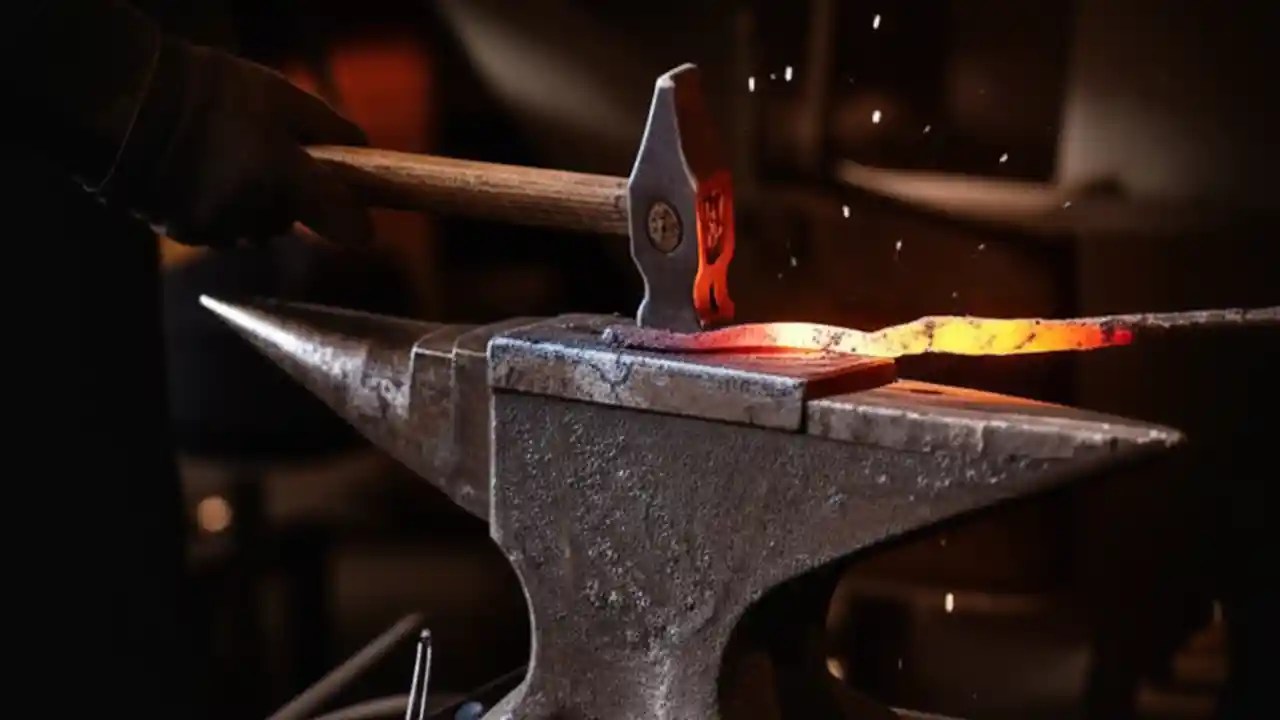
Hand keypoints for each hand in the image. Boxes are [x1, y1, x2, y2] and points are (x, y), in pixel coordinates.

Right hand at [101, 38, 373, 247]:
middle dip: (287, 199)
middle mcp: (258, 216)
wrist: (128, 106)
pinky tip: (200, 176)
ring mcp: (221, 229)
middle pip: (290, 221)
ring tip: (228, 162)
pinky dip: (218, 210)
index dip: (354, 224)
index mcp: (287, 181)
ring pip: (253, 229)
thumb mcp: (281, 95)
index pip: (343, 223)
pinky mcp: (186, 234)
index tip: (362, 226)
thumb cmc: (211, 93)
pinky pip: (218, 230)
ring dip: (251, 207)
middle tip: (268, 160)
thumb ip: (327, 126)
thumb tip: (361, 147)